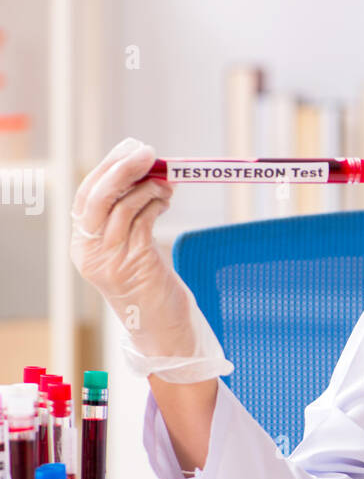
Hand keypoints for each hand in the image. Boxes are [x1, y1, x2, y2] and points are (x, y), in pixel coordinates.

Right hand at [71, 138, 233, 379]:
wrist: (162, 328)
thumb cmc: (148, 286)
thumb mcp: (128, 249)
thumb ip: (127, 215)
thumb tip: (143, 170)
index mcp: (82, 246)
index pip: (85, 196)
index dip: (107, 168)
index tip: (130, 150)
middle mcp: (90, 252)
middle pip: (98, 196)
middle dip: (123, 168)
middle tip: (147, 153)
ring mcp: (111, 259)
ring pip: (124, 205)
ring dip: (149, 186)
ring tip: (166, 184)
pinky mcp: (135, 263)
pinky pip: (144, 220)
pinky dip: (157, 203)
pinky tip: (166, 200)